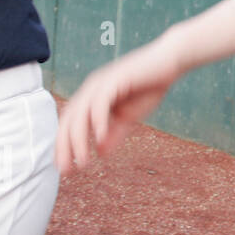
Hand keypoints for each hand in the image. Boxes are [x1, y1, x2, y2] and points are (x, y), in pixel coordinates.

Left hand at [56, 41, 183, 172]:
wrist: (170, 63)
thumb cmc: (150, 87)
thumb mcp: (129, 116)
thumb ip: (114, 133)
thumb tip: (101, 153)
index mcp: (91, 96)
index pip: (69, 123)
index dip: (64, 146)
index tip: (65, 168)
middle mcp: (90, 88)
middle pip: (68, 120)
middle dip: (65, 147)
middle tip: (67, 171)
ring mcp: (100, 82)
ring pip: (80, 114)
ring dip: (79, 139)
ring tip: (83, 161)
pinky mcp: (114, 79)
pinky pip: (100, 103)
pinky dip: (98, 122)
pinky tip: (100, 139)